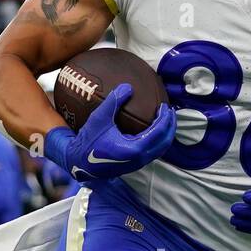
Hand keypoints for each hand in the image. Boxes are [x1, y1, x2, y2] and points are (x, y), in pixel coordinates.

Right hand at [45, 83, 175, 181]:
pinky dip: (158, 140)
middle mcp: (139, 158)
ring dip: (166, 134)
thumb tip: (127, 87)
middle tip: (170, 111)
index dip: (165, 118)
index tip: (165, 106)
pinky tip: (154, 130)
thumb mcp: (100, 118)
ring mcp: (138, 163)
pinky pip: (153, 152)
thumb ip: (114, 101)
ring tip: (166, 119)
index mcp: (134, 148)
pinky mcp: (135, 164)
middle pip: (165, 142)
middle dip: (170, 126)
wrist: (80, 162)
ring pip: (161, 149)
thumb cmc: (89, 141)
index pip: (159, 132)